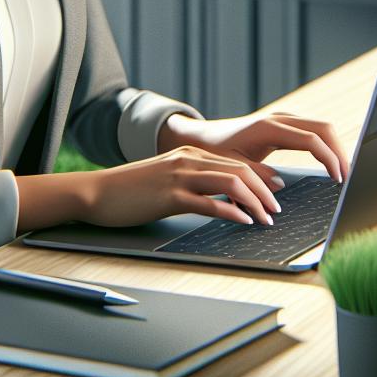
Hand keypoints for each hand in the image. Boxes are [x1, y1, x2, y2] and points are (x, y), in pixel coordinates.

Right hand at [79, 146, 282, 227]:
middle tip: (277, 210)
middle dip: (264, 191)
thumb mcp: (168, 179)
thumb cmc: (132, 190)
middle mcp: (189, 159)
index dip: (262, 175)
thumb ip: (194, 182)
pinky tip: (243, 222)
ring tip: (266, 219)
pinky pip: (209, 203)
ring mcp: (180, 176)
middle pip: (240, 169)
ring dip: (254, 202)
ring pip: (230, 182)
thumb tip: (222, 197)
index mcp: (190, 154)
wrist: (98, 192)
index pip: (236, 160)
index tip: (278, 189)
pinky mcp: (170, 196)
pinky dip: (231, 212)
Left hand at [157, 111, 349, 191]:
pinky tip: (330, 163)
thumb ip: (255, 176)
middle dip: (340, 151)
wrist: (203, 136)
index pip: (312, 139)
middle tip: (350, 178)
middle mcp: (279, 119)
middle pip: (324, 128)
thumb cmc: (215, 151)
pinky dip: (326, 144)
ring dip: (335, 147)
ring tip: (344, 172)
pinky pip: (313, 130)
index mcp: (269, 128)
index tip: (339, 179)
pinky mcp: (284, 124)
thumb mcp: (232, 166)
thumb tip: (279, 187)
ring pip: (321, 127)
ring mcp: (283, 119)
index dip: (330, 158)